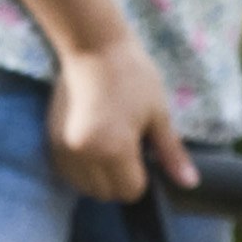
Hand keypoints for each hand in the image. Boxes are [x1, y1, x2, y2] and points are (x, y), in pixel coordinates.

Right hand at [48, 36, 193, 206]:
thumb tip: (190, 184)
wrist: (92, 47)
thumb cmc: (132, 75)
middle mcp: (84, 155)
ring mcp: (64, 150)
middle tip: (127, 146)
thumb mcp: (158, 114)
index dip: (142, 176)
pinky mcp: (51, 141)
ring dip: (99, 177)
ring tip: (108, 144)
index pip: (131, 191)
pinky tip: (91, 144)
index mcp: (114, 149)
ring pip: (85, 187)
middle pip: (106, 194)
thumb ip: (171, 153)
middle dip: (121, 179)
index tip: (142, 151)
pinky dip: (82, 168)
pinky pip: (68, 174)